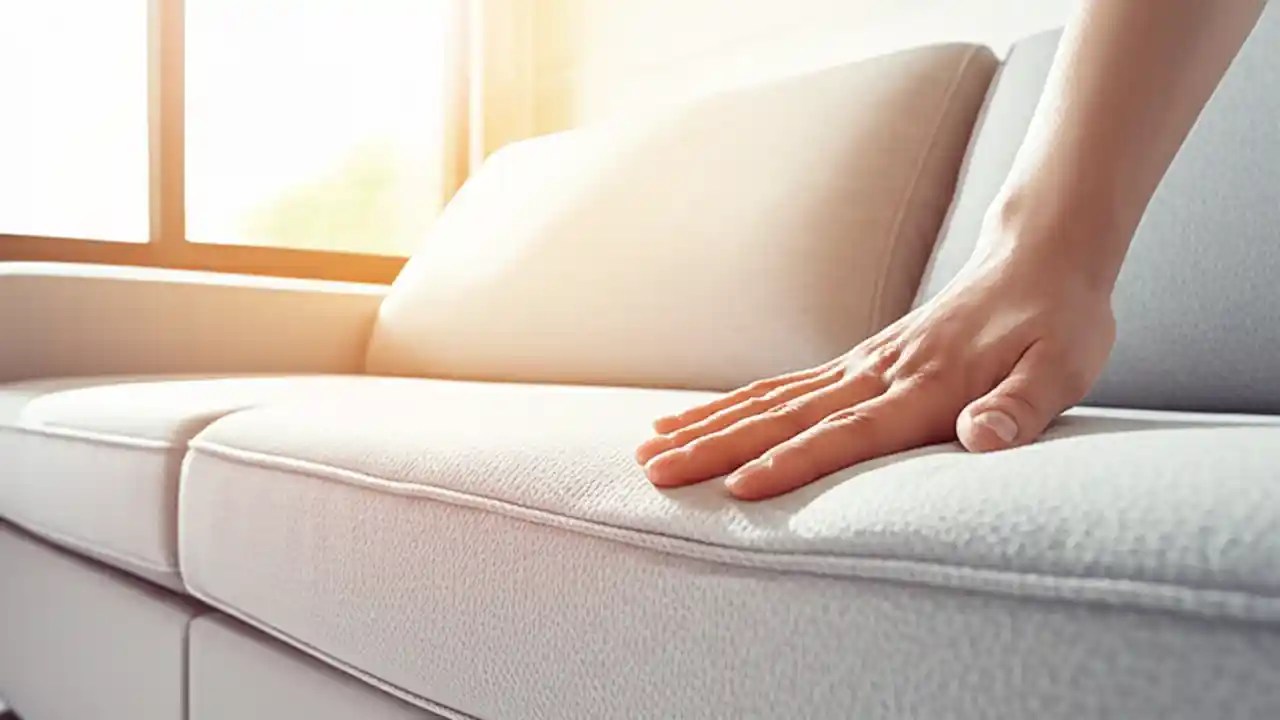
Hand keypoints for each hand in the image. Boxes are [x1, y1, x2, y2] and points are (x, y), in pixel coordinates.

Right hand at [635, 237, 1115, 499]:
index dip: (793, 463)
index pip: (846, 434)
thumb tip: (982, 438)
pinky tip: (701, 419)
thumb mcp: (1062, 368)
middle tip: (655, 474)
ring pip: (770, 400)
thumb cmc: (1058, 324)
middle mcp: (878, 374)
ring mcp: (861, 364)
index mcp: (925, 387)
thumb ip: (1020, 407)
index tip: (739, 488)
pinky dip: (734, 404)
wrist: (1040, 260)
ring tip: (651, 449)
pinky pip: (783, 386)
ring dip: (709, 426)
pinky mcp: (857, 362)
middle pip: (784, 417)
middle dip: (716, 448)